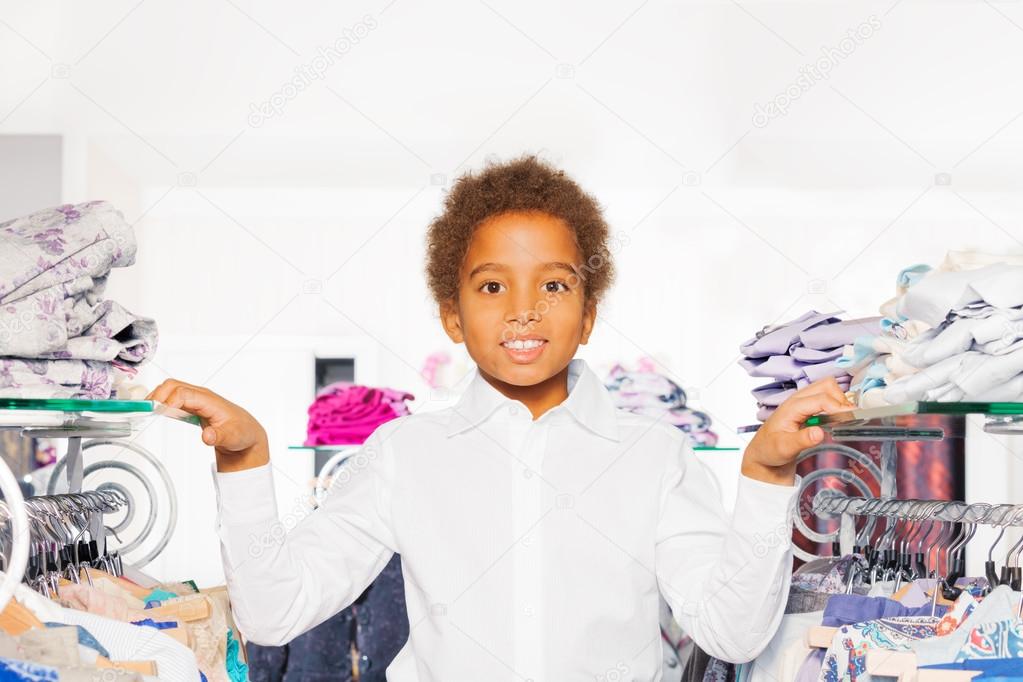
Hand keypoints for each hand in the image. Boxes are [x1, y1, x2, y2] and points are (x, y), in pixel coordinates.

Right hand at [146, 379, 269, 471]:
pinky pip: (172, 398)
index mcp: (210, 400)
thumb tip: (207, 437)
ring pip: (170, 389)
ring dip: (156, 397)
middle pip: (173, 385)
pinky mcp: (191, 406)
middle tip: (145, 411)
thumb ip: (220, 437)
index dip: (168, 400)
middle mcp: (201, 396)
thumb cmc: (241, 433)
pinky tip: (154, 412)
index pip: (183, 393)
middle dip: (157, 395)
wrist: (246, 435)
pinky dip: (160, 402)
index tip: (157, 412)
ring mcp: (195, 400)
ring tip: (144, 411)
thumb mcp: (234, 437)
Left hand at [741, 377, 854, 485]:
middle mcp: (798, 400)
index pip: (821, 399)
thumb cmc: (770, 449)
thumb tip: (819, 433)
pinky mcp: (808, 406)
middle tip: (848, 418)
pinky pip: (826, 396)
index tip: (852, 418)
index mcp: (792, 407)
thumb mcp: (784, 448)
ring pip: (828, 387)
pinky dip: (836, 402)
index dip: (839, 407)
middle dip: (841, 399)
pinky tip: (838, 418)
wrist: (763, 453)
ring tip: (844, 418)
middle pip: (827, 385)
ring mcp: (803, 401)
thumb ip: (801, 441)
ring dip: (840, 399)